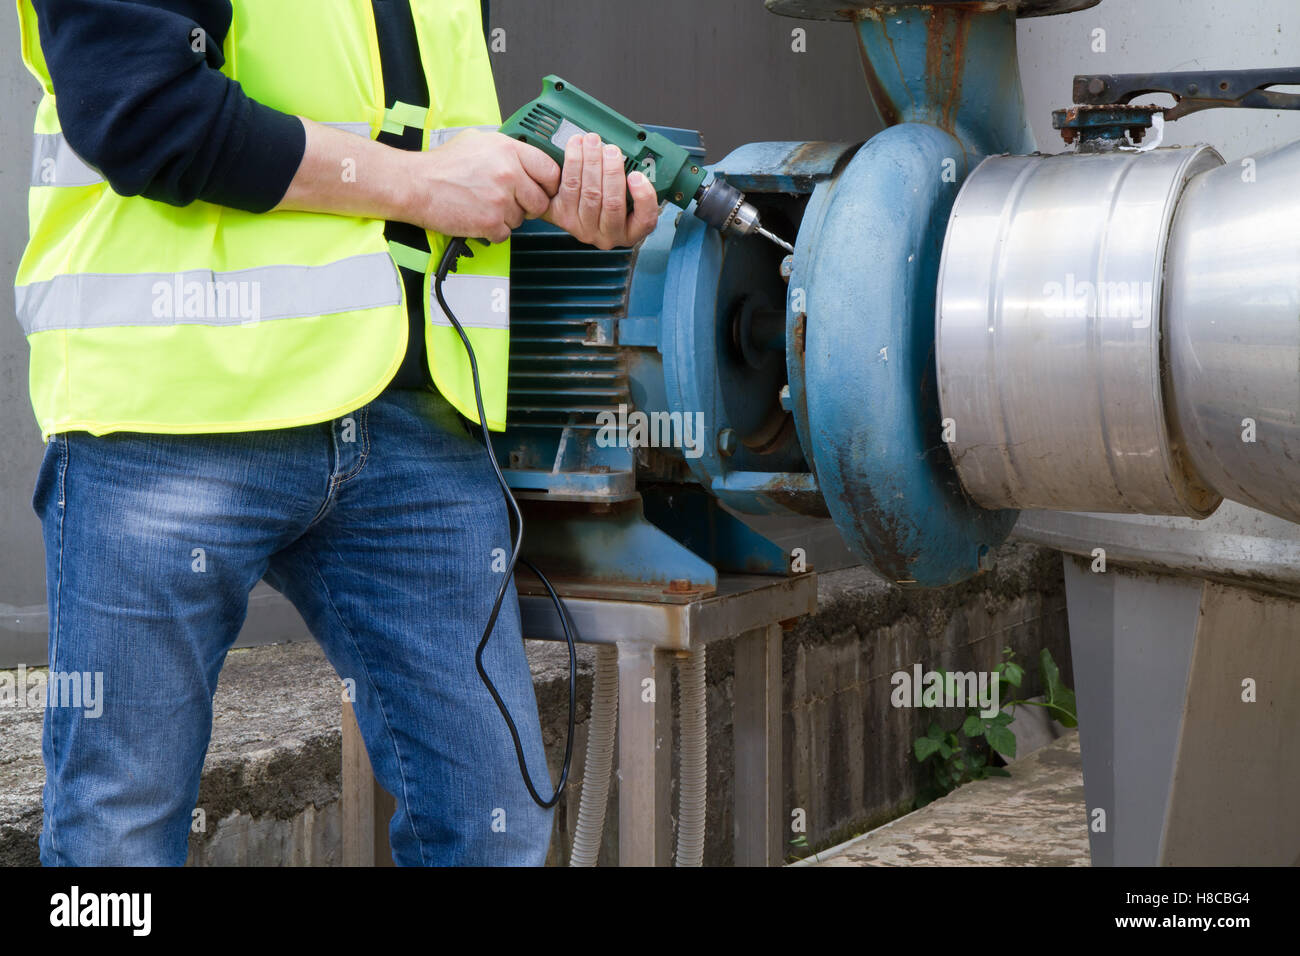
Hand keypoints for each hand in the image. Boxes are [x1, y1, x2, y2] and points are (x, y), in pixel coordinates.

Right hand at [413, 128, 560, 242]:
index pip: (551, 171)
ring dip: (507, 218)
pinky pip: (505, 234)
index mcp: (509, 150)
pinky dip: (493, 231)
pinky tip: (478, 217)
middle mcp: (508, 173)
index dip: (548, 184)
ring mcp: (500, 199)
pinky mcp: (490, 222)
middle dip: (528, 206)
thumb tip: (525, 157)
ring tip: (485, 205)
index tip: (541, 189)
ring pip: (522, 220)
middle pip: (541, 202)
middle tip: (510, 202)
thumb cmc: (442, 165)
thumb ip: (506, 149)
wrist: (416, 184)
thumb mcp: (478, 141)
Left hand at [543, 132, 660, 249]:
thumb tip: (639, 165)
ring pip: (589, 193)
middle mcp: (607, 236)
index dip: (643, 196)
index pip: (644, 220)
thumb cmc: (611, 203)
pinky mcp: (563, 216)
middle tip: (612, 149)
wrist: (577, 212)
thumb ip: (637, 186)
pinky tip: (576, 149)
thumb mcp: (631, 200)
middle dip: (612, 171)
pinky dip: (573, 164)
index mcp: (630, 233)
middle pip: (612, 203)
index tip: (638, 175)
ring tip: (592, 142)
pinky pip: (569, 187)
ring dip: (591, 162)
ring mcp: (583, 229)